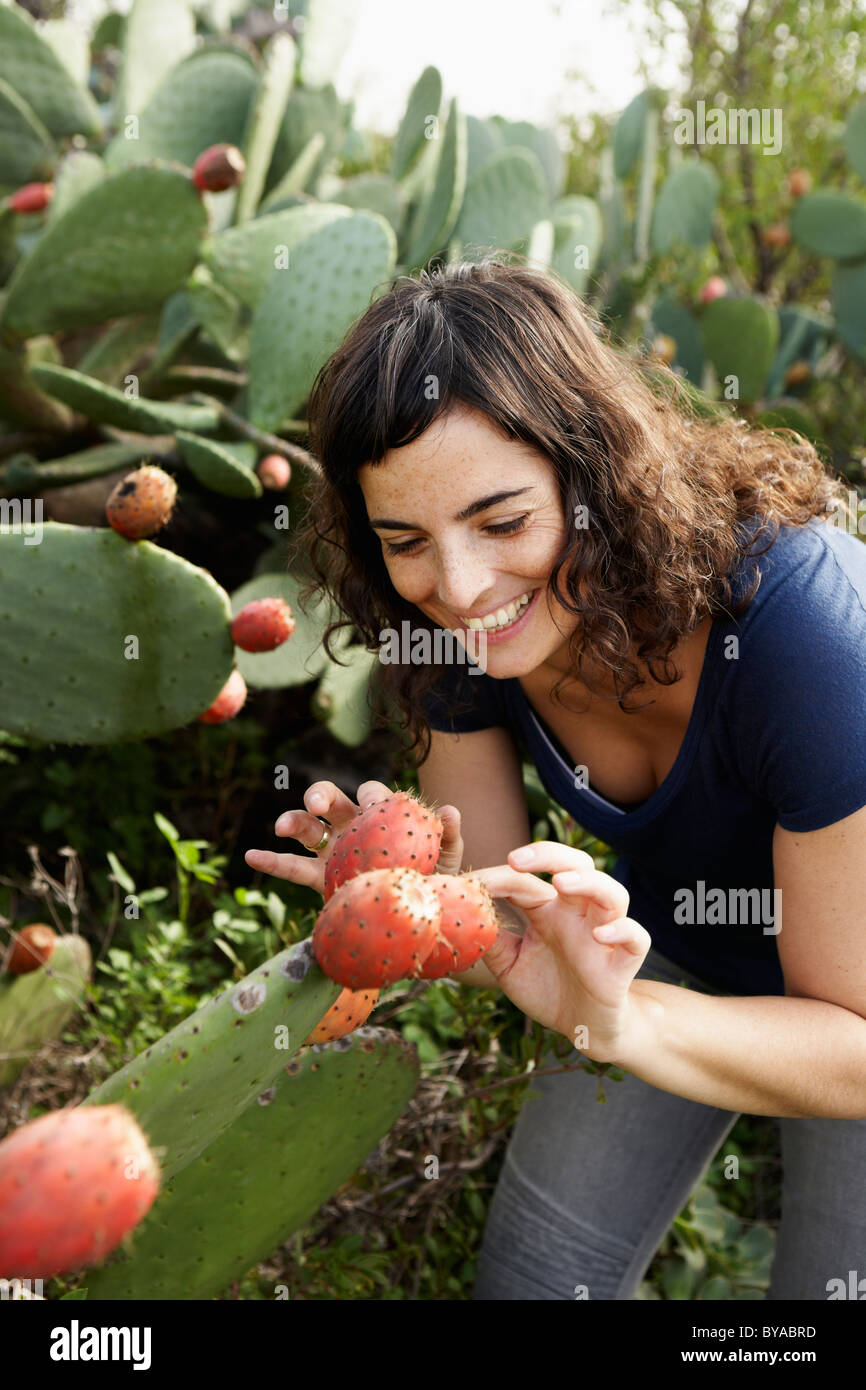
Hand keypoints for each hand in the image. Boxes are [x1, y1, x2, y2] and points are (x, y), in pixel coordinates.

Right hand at [244, 781, 462, 897]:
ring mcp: (335, 851)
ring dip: (293, 821)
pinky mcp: (321, 879)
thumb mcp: (448, 857)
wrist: (427, 917)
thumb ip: (448, 834)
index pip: (371, 794)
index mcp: (382, 816)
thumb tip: (450, 811)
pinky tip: (251, 855)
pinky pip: (293, 867)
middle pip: (332, 801)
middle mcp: (354, 827)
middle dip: (320, 796)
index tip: (371, 807)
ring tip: (281, 826)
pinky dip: (271, 861)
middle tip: (316, 804)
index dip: (370, 796)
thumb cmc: (439, 878)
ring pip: (308, 829)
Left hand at [472, 841, 650, 1060]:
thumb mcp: (508, 965)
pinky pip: (636, 938)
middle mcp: (577, 914)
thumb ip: (490, 939)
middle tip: (517, 859)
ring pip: (612, 892)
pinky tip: (600, 935)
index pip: (526, 881)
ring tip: (562, 883)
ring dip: (590, 883)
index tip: (471, 883)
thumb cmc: (546, 989)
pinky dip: (622, 931)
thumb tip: (460, 916)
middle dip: (548, 855)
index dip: (500, 877)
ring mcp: (603, 934)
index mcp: (548, 910)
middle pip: (576, 865)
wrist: (581, 1028)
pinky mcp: (624, 962)